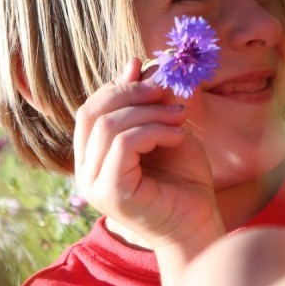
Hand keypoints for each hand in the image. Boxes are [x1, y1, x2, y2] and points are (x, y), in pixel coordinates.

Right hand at [72, 59, 225, 271]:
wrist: (199, 221)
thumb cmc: (183, 178)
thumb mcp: (164, 129)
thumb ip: (146, 102)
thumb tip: (134, 64)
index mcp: (92, 156)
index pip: (90, 109)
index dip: (117, 86)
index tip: (147, 73)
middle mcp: (85, 171)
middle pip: (92, 113)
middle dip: (130, 93)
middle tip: (165, 91)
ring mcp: (94, 184)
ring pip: (109, 126)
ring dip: (149, 113)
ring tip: (180, 117)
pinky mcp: (110, 193)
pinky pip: (124, 144)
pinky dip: (154, 131)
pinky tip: (178, 137)